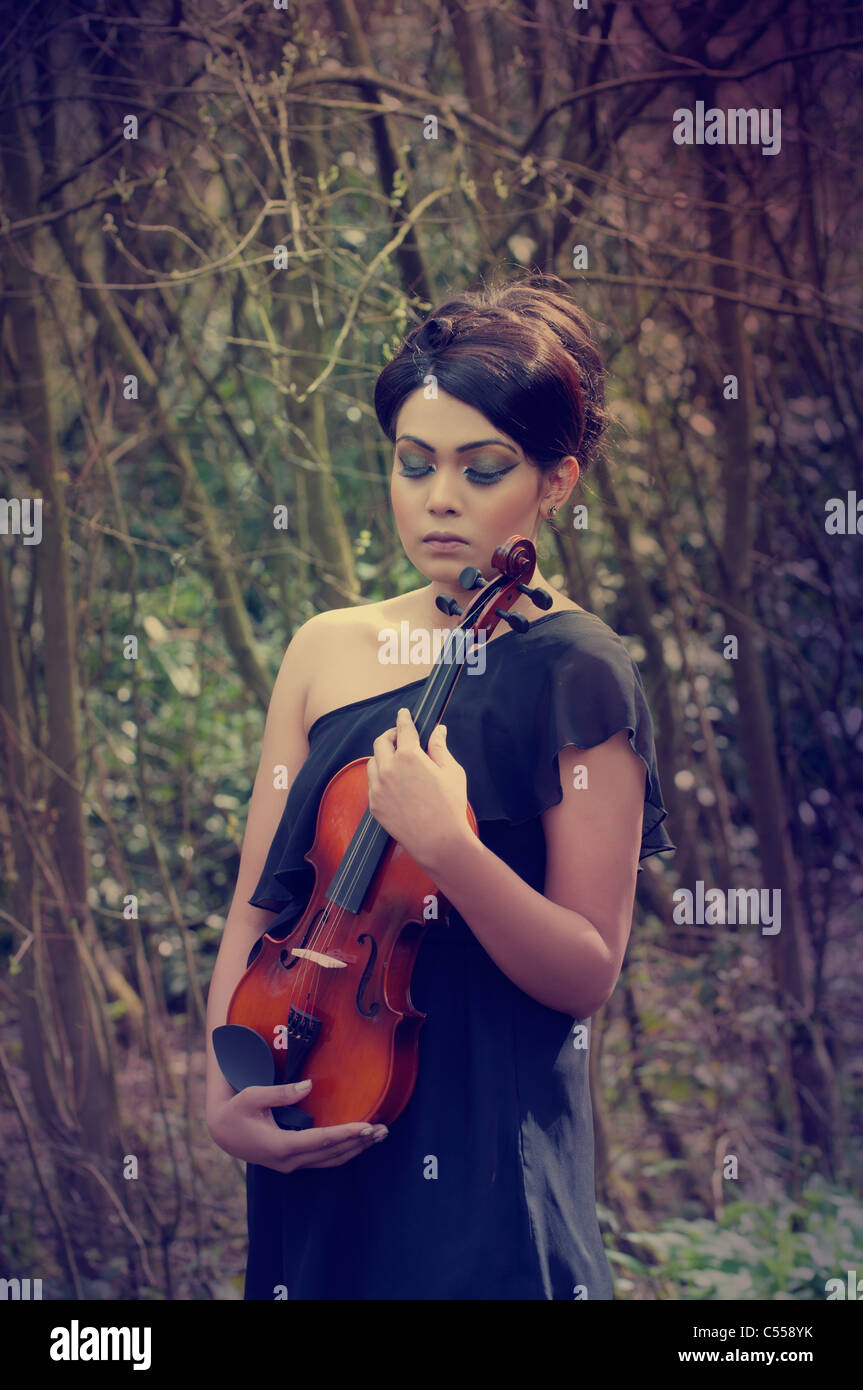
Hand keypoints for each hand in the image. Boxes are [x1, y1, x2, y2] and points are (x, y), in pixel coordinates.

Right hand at [206, 1079, 387, 1172]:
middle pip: (331, 1154)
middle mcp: (288, 1160)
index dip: (345, 1134)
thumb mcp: (253, 1096)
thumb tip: (308, 1086)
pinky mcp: (292, 1161)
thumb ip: (281, 1093)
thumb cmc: (236, 1110)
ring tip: (378, 1136)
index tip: (367, 1127)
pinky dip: (343, 1151)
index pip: (321, 1141)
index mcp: (279, 1146)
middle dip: (359, 1142)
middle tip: (383, 1130)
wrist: (221, 1131)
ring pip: (330, 1160)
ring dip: (355, 1149)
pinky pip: (323, 1159)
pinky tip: (358, 1142)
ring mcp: (290, 1164)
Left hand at [366, 708, 471, 873]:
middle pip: (381, 742)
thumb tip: (438, 730)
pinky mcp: (374, 804)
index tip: (403, 713)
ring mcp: (378, 788)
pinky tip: (392, 781)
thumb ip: (440, 748)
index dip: (404, 718)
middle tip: (400, 737)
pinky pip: (372, 783)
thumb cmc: (450, 806)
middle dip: (390, 735)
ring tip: (396, 760)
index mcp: (409, 756)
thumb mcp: (451, 772)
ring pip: (373, 762)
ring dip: (383, 756)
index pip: (403, 729)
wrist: (439, 841)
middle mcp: (388, 769)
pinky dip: (380, 777)